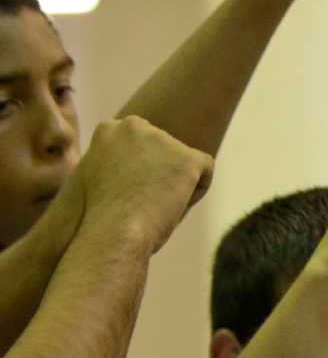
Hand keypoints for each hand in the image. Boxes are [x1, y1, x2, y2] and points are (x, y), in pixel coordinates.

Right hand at [71, 116, 213, 253]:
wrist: (112, 230)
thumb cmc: (97, 214)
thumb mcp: (92, 175)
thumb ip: (110, 159)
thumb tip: (124, 161)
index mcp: (110, 129)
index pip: (142, 144)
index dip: (141, 170)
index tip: (130, 189)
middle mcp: (134, 126)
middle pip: (164, 150)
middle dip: (160, 173)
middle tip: (143, 199)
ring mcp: (161, 139)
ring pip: (183, 162)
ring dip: (176, 184)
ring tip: (154, 205)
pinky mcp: (187, 157)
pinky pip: (205, 170)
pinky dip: (195, 192)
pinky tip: (173, 205)